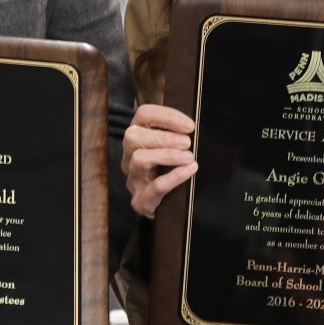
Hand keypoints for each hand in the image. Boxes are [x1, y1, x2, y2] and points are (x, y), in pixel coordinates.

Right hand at [122, 103, 197, 218]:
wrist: (167, 209)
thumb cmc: (171, 172)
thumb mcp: (173, 149)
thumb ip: (178, 136)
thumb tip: (193, 128)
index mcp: (138, 137)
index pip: (143, 115)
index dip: (166, 116)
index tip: (189, 125)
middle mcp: (129, 156)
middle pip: (133, 136)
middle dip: (163, 137)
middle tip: (187, 143)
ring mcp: (133, 178)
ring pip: (139, 159)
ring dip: (166, 155)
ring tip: (188, 157)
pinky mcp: (140, 200)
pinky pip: (154, 187)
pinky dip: (173, 177)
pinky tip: (189, 171)